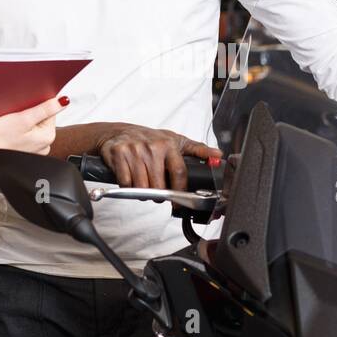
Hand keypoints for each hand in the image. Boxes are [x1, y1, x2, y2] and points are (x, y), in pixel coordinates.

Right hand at [0, 96, 65, 171]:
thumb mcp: (24, 118)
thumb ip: (45, 109)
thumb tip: (63, 101)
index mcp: (48, 136)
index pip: (51, 112)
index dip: (37, 105)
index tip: (26, 107)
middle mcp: (45, 146)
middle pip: (42, 120)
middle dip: (31, 114)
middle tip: (16, 116)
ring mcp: (35, 150)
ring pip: (33, 127)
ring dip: (24, 123)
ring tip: (12, 125)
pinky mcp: (25, 152)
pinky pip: (26, 136)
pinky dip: (20, 131)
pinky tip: (11, 132)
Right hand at [96, 123, 218, 190]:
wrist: (119, 132)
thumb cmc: (150, 139)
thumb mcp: (175, 141)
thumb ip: (198, 150)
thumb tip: (218, 155)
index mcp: (169, 144)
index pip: (179, 172)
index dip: (180, 191)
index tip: (178, 203)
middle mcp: (152, 147)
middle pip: (158, 185)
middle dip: (159, 195)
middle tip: (158, 194)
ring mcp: (134, 150)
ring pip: (141, 187)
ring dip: (143, 193)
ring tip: (144, 186)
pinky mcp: (118, 154)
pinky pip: (125, 183)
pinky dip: (128, 187)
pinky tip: (131, 179)